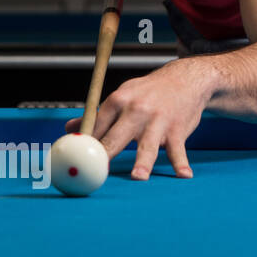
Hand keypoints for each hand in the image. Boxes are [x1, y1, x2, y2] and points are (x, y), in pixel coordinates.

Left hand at [66, 60, 216, 179]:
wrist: (186, 79)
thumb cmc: (149, 93)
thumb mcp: (123, 96)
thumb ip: (98, 115)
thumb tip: (70, 129)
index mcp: (118, 100)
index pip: (97, 126)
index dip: (87, 145)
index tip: (78, 161)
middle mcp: (136, 109)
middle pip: (116, 137)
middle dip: (105, 154)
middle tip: (96, 171)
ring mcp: (158, 121)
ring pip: (148, 146)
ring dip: (143, 162)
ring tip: (138, 177)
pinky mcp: (177, 130)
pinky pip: (178, 150)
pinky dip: (181, 163)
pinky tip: (183, 175)